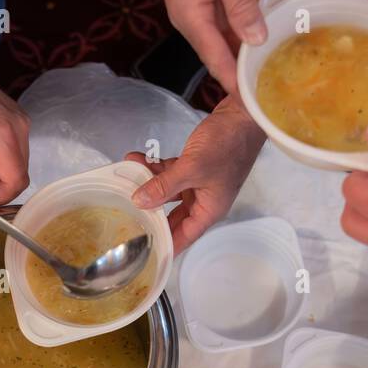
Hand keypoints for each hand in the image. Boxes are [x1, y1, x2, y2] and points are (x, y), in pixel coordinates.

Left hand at [125, 95, 265, 251]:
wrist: (242, 113)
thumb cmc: (226, 145)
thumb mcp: (191, 168)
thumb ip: (164, 186)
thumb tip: (139, 202)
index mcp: (209, 209)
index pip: (184, 236)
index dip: (165, 246)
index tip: (144, 255)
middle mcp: (204, 200)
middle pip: (173, 216)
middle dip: (150, 215)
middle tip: (125, 220)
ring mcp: (198, 182)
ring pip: (168, 192)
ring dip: (148, 185)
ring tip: (125, 181)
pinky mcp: (194, 166)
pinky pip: (170, 173)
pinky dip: (155, 168)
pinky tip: (136, 159)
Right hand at [159, 0, 266, 92]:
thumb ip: (238, 3)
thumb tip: (256, 38)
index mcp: (191, 17)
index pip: (216, 62)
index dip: (234, 87)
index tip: (250, 107)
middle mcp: (189, 21)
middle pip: (218, 58)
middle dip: (240, 80)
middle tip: (263, 97)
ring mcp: (193, 13)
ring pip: (221, 45)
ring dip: (241, 61)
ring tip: (264, 77)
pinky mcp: (199, 4)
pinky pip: (221, 29)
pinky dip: (238, 41)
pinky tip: (255, 45)